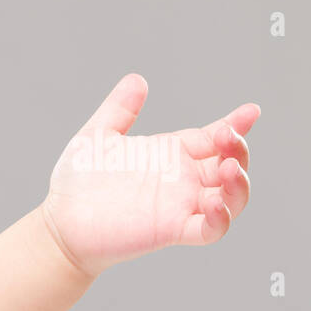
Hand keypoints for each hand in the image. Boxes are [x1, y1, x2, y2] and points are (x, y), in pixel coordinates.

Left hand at [41, 73, 258, 277]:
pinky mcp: (171, 231)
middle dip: (240, 149)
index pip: (214, 137)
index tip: (251, 111)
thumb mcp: (98, 136)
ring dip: (240, 184)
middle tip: (228, 136)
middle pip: (231, 164)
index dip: (236, 124)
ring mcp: (180, 207)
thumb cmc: (77, 183)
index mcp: (171, 154)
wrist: (59, 222)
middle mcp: (182, 180)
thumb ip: (119, 109)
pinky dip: (221, 218)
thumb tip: (136, 79)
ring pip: (231, 198)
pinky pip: (210, 229)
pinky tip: (214, 203)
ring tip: (231, 168)